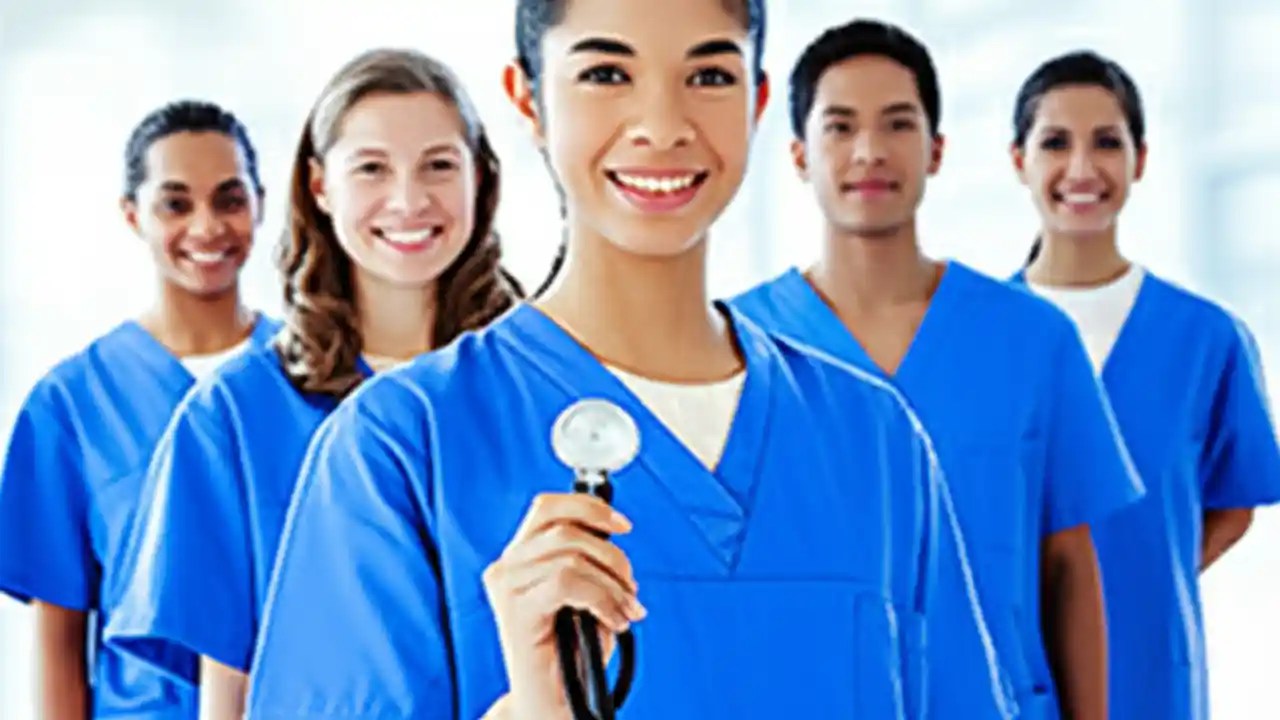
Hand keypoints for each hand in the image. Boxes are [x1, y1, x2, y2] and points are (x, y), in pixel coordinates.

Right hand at [482, 493, 645, 719]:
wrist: (558, 702)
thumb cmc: (575, 651)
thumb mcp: (588, 593)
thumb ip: (590, 559)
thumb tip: (613, 531)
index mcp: (520, 557)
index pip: (548, 507)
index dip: (589, 507)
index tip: (624, 526)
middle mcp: (505, 568)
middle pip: (565, 529)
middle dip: (612, 556)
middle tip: (631, 589)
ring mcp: (506, 589)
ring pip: (571, 557)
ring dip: (613, 585)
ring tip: (627, 611)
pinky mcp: (514, 613)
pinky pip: (567, 583)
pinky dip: (603, 600)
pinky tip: (615, 622)